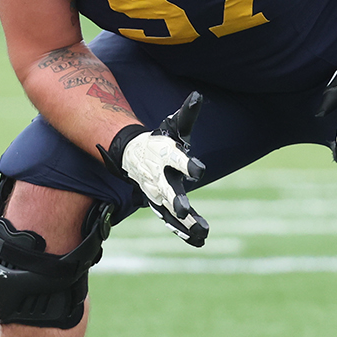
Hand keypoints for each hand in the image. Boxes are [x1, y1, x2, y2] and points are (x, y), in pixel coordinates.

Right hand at [99, 92, 206, 245]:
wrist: (133, 156)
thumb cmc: (159, 140)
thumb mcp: (174, 125)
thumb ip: (187, 113)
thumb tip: (198, 96)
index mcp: (166, 156)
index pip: (176, 159)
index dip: (188, 163)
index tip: (199, 169)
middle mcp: (159, 177)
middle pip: (167, 190)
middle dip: (175, 200)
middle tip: (184, 210)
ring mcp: (157, 194)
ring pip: (168, 211)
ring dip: (184, 223)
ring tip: (203, 233)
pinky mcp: (159, 205)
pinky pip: (169, 221)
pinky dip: (182, 232)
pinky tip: (199, 241)